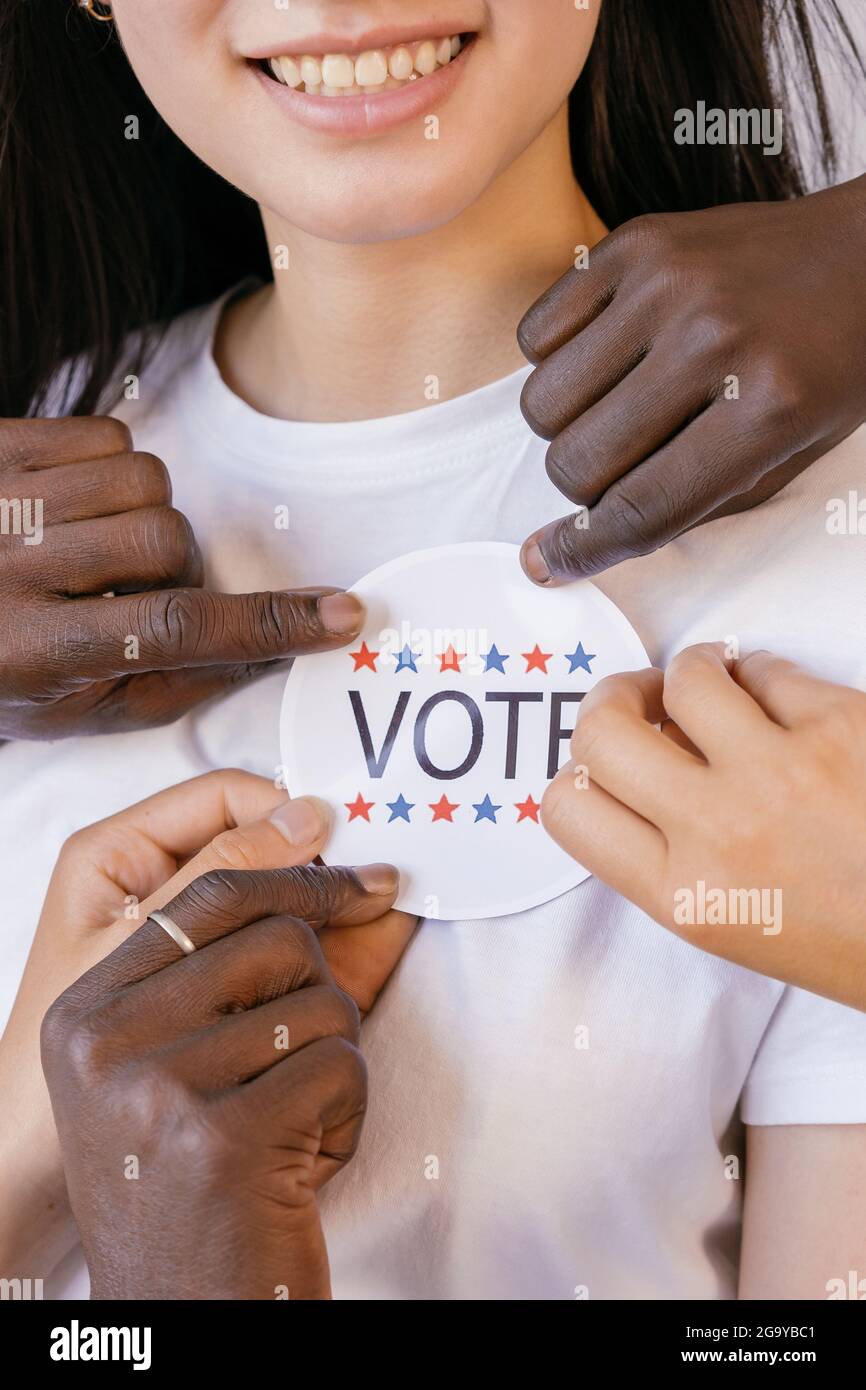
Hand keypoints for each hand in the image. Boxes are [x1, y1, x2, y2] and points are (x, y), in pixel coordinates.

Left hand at [0, 416, 363, 736]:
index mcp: (30, 651)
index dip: (268, 622)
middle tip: (134, 595)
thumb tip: (281, 646)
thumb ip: (179, 684)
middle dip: (175, 569)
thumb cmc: (5, 671)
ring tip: (97, 551)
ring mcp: (0, 496)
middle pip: (167, 540)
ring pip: (145, 479)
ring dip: (143, 518)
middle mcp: (9, 567)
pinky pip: (107, 432)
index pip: (173, 630)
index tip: (342, 615)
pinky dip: (112, 470)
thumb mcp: (81, 708)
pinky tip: (76, 510)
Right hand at [0, 770, 414, 1278]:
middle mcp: (106, 1044)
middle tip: (301, 1067)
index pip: (207, 897)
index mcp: (86, 1014)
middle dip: (322, 997)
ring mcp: (159, 1089)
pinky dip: (348, 1116)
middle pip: (279, 938)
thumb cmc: (198, 1188)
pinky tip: (303, 1165)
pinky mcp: (224, 1139)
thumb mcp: (181, 1071)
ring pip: (321, 1004)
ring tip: (290, 1128)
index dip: (298, 882)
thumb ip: (237, 976)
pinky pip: (341, 1067)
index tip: (362, 884)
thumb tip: (358, 878)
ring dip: (334, 1068)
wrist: (186, 1316)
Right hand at [517, 176, 865, 582]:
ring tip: (615, 406)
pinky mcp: (635, 244)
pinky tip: (607, 356)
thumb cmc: (828, 368)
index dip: (584, 548)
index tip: (550, 561)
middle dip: (584, 484)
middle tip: (620, 463)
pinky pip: (537, 333)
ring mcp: (668, 285)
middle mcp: (713, 341)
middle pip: (578, 461)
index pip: (640, 508)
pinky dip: (556, 360)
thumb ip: (691, 504)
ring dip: (567, 425)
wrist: (862, 255)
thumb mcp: (786, 458)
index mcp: (768, 411)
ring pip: (543, 403)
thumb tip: (585, 539)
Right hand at [541, 643, 865, 1008]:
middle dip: (611, 699)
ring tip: (718, 691)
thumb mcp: (730, 923)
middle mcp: (721, 832)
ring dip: (692, 673)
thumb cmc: (845, 934)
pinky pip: (768, 668)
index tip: (600, 761)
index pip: (568, 808)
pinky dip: (767, 678)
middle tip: (639, 700)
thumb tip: (628, 763)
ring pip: (686, 676)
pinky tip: (787, 708)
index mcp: (687, 896)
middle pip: (600, 730)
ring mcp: (780, 772)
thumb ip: (665, 854)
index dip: (574, 773)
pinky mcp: (842, 724)